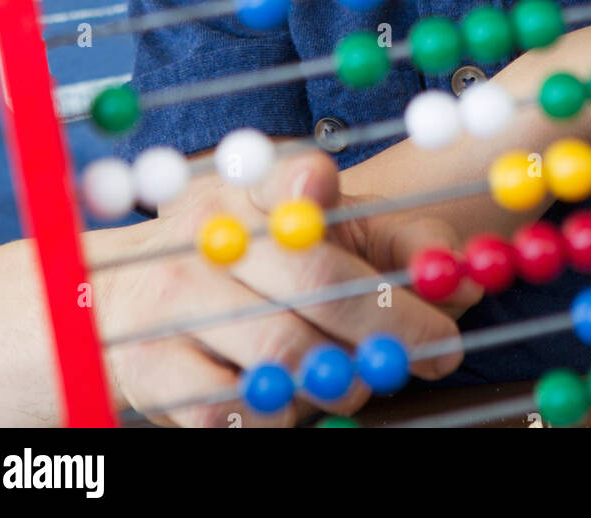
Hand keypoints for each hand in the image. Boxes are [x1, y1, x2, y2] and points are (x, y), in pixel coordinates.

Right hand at [95, 148, 472, 426]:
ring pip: (283, 352)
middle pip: (312, 276)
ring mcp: (174, 303)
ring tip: (357, 376)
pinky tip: (293, 400)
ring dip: (342, 377)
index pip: (286, 174)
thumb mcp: (320, 232)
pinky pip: (239, 411)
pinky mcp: (154, 370)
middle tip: (439, 347)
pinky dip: (283, 416)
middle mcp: (207, 235)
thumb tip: (467, 274)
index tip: (337, 194)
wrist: (123, 302)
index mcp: (248, 189)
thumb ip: (398, 242)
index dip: (312, 182)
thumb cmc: (251, 266)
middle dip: (391, 321)